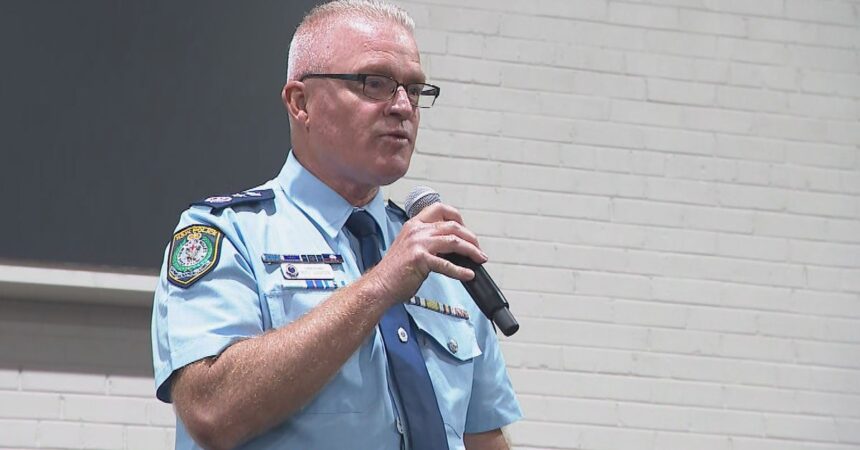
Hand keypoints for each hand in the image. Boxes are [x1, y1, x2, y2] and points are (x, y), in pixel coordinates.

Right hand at [366, 203, 487, 303]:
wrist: (380, 285)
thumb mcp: (410, 247)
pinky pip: (447, 264)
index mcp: (413, 225)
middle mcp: (416, 230)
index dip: (457, 217)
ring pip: (454, 241)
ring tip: (479, 258)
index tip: (465, 229)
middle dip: (470, 237)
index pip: (440, 209)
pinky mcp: (420, 259)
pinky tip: (468, 274)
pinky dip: (461, 271)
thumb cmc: (394, 271)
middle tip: (478, 248)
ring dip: (471, 250)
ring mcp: (418, 243)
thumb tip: (451, 247)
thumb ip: (428, 242)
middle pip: (452, 226)